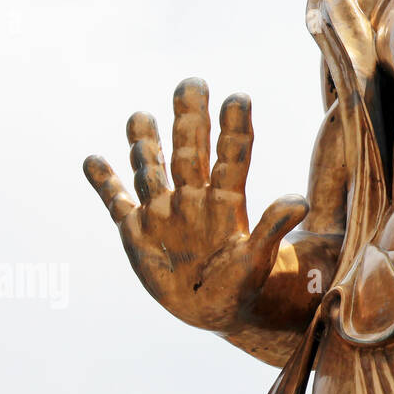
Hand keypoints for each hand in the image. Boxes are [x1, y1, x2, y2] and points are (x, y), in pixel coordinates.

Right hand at [83, 78, 307, 331]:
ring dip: (145, 145)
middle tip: (192, 82)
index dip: (235, 129)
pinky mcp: (136, 232)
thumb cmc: (241, 284)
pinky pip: (117, 202)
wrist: (212, 311)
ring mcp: (163, 212)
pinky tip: (93, 159)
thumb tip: (300, 201)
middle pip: (191, 151)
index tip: (239, 97)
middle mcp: (194, 198)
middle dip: (190, 119)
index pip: (232, 157)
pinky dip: (105, 183)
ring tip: (139, 116)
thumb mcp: (258, 258)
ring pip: (152, 170)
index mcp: (226, 203)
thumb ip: (274, 227)